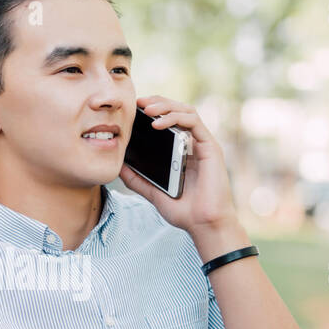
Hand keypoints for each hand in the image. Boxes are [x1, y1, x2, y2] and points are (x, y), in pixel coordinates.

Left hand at [118, 95, 237, 232]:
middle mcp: (194, 144)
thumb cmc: (184, 211)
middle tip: (138, 103)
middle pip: (178, 111)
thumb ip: (137, 180)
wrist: (203, 225)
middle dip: (158, 103)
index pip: (169, 122)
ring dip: (166, 106)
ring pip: (186, 111)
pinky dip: (175, 118)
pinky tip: (158, 124)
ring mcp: (204, 144)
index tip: (134, 110)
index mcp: (182, 152)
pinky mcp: (211, 147)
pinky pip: (194, 122)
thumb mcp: (153, 193)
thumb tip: (118, 167)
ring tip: (146, 110)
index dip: (154, 111)